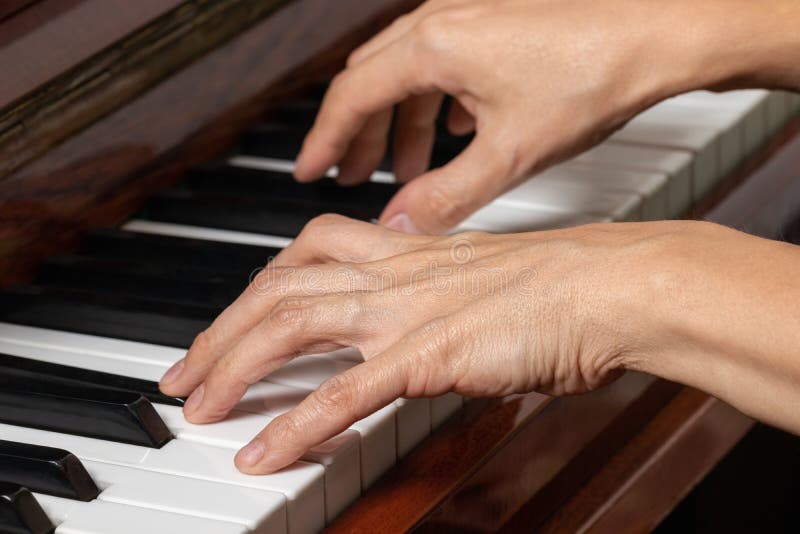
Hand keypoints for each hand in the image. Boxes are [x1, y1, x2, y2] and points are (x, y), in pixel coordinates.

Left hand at [158, 215, 718, 473]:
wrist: (613, 285)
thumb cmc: (569, 284)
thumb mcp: (492, 279)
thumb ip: (448, 298)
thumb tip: (434, 325)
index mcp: (412, 250)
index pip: (313, 247)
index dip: (264, 277)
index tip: (240, 307)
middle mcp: (397, 272)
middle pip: (281, 285)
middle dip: (223, 327)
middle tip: (188, 368)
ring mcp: (407, 311)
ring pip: (292, 325)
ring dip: (234, 365)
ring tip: (198, 407)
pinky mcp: (428, 355)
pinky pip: (345, 393)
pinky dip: (296, 426)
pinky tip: (262, 455)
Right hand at [293, 0, 753, 233]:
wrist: (660, 31)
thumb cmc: (594, 75)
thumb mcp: (510, 155)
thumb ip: (446, 196)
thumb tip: (402, 225)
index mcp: (431, 47)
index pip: (351, 98)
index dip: (325, 140)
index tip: (308, 169)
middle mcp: (441, 22)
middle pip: (373, 81)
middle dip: (359, 133)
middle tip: (352, 174)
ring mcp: (468, 17)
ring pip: (410, 73)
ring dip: (400, 121)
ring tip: (404, 168)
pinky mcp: (495, 24)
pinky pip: (445, 63)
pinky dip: (435, 103)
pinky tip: (454, 131)